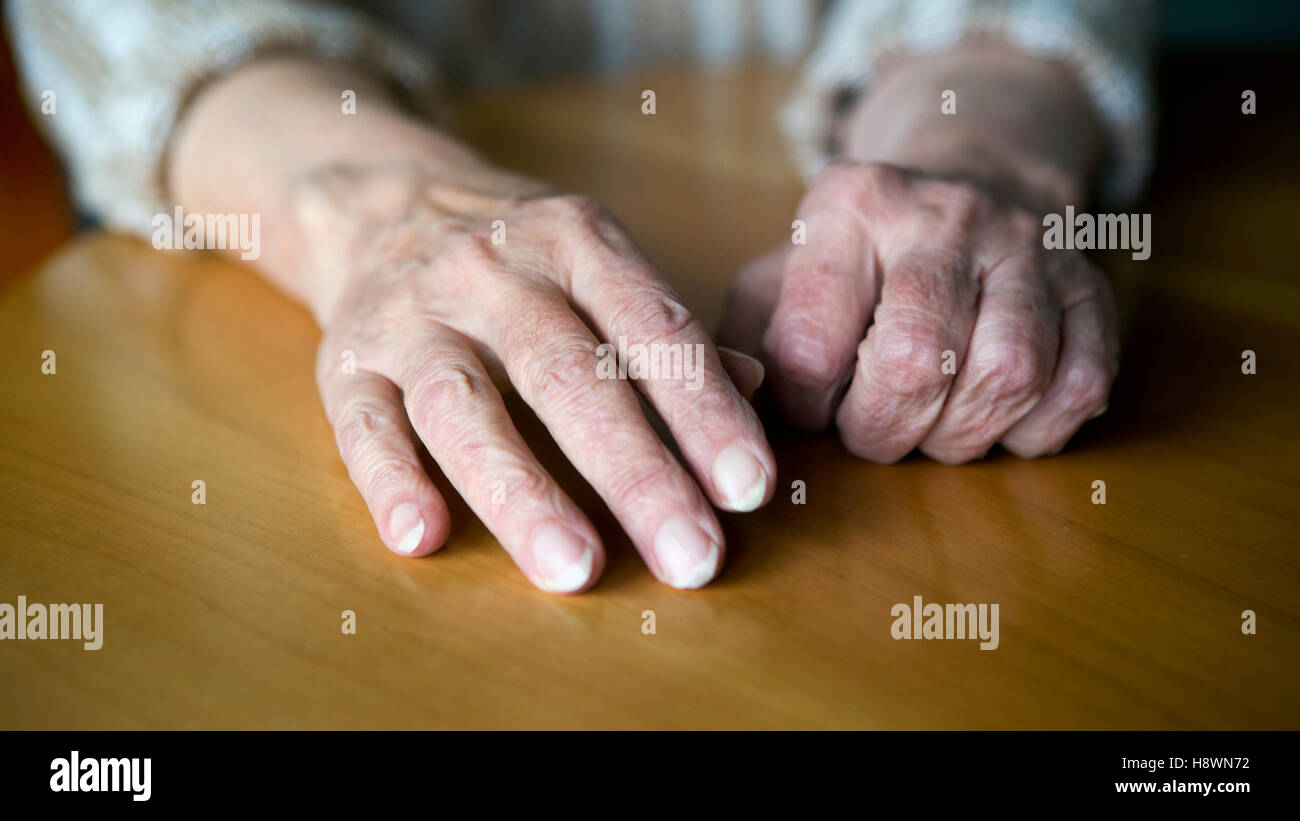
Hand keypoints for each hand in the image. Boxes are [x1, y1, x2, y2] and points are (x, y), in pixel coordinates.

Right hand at [299, 164, 774, 591]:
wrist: (379, 200)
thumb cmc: (520, 255)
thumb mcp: (600, 259)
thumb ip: (669, 329)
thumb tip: (755, 388)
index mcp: (576, 240)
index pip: (651, 328)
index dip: (703, 410)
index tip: (748, 490)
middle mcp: (492, 271)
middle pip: (566, 375)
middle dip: (634, 472)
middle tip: (689, 559)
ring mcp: (410, 315)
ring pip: (462, 404)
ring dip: (520, 490)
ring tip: (574, 569)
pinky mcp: (344, 359)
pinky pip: (360, 423)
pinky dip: (388, 480)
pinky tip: (422, 539)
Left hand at [722, 162, 1117, 462]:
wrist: (974, 179)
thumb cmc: (856, 261)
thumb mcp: (778, 279)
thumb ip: (743, 341)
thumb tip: (736, 403)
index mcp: (850, 204)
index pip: (811, 346)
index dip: (807, 406)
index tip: (815, 404)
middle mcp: (946, 212)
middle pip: (916, 360)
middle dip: (883, 431)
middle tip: (872, 434)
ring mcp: (1030, 246)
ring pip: (1008, 375)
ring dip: (960, 435)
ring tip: (931, 427)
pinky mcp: (1092, 286)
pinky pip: (1077, 387)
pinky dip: (1032, 431)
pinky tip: (995, 417)